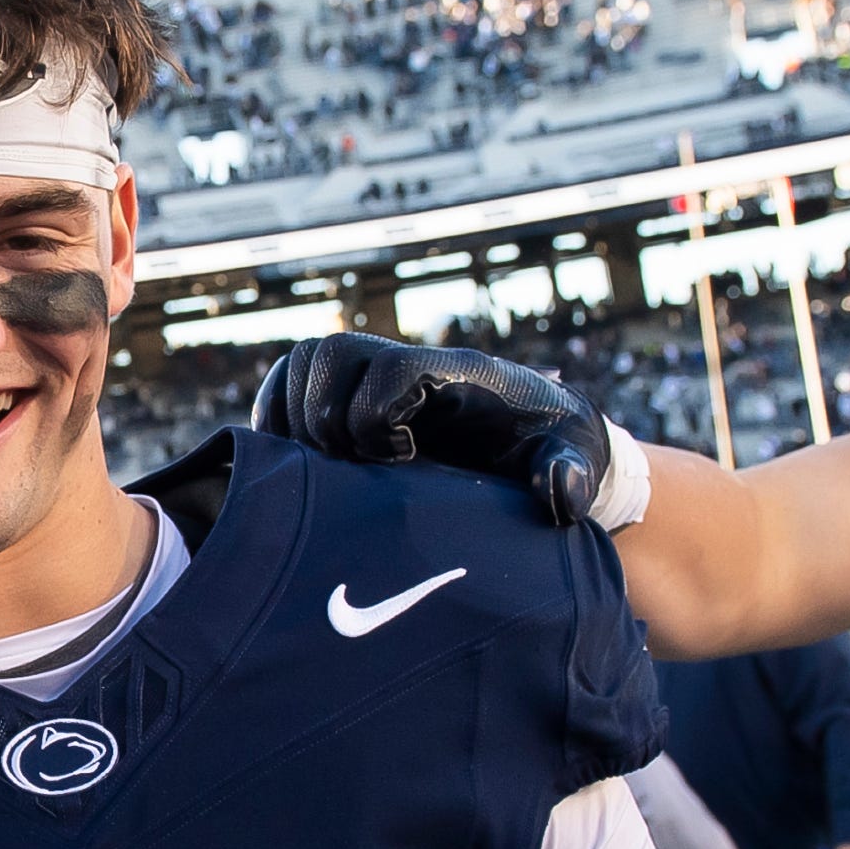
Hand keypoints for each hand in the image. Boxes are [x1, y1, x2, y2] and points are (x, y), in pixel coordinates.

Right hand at [251, 333, 611, 524]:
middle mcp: (410, 363)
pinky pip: (289, 383)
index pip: (393, 364)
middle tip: (348, 472)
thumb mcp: (573, 461)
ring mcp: (375, 373)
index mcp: (460, 371)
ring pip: (303, 362)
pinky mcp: (352, 393)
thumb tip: (558, 495)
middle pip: (332, 352)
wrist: (538, 439)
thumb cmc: (553, 449)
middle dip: (325, 417)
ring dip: (294, 417)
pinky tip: (294, 466)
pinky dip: (276, 419)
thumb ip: (569, 476)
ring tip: (318, 473)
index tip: (401, 463)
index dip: (378, 414)